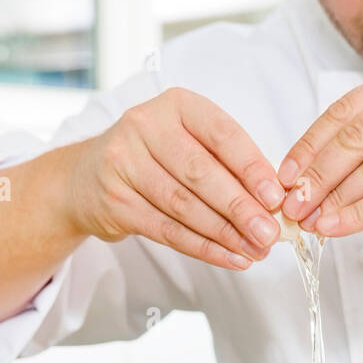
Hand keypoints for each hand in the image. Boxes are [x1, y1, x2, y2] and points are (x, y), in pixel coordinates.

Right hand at [69, 88, 284, 270]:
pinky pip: (167, 230)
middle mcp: (145, 126)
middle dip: (240, 208)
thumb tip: (272, 200)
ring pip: (184, 205)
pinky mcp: (116, 201)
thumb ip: (227, 164)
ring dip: (224, 233)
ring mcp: (125, 163)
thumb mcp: (189, 143)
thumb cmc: (154, 158)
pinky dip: (203, 247)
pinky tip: (229, 257)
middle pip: (201, 173)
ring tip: (254, 250)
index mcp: (176, 105)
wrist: (86, 178)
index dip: (251, 168)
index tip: (275, 197)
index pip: (221, 135)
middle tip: (269, 233)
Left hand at [278, 63, 362, 235]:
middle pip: (351, 139)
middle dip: (314, 176)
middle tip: (288, 203)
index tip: (284, 175)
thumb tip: (327, 175)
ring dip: (332, 200)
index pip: (345, 112)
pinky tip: (337, 227)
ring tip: (307, 222)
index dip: (308, 145)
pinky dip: (360, 214)